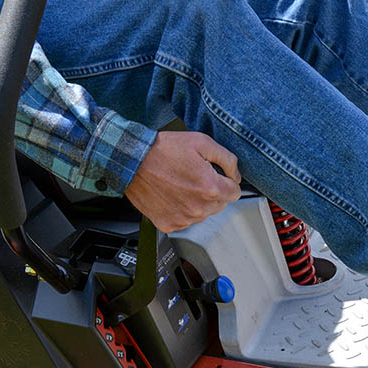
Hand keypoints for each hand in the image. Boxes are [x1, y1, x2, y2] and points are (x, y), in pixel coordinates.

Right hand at [123, 132, 241, 232]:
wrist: (132, 161)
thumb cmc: (162, 150)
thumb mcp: (201, 142)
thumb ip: (227, 159)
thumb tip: (236, 175)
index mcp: (211, 188)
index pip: (235, 192)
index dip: (226, 180)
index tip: (216, 175)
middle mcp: (199, 208)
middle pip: (220, 204)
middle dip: (212, 191)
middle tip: (194, 176)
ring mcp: (184, 219)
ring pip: (203, 213)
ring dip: (197, 201)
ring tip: (180, 184)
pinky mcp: (169, 224)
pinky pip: (185, 221)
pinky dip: (181, 210)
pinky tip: (172, 195)